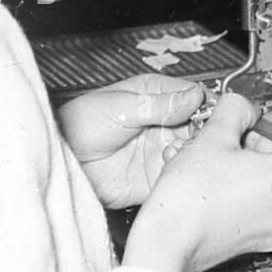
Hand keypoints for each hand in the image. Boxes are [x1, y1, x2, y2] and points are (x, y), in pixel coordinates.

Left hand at [57, 75, 204, 209]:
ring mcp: (161, 150)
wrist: (62, 160)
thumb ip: (160, 104)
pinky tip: (171, 168)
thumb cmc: (80, 124)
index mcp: (155, 96)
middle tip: (197, 135)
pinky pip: (180, 176)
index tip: (209, 113)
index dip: (205, 105)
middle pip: (200, 126)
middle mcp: (163, 123)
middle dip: (203, 131)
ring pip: (194, 151)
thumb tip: (195, 96)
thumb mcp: (121, 106)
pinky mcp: (156, 176)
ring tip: (179, 152)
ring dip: (192, 153)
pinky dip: (182, 174)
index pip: (194, 96)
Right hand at [123, 94, 271, 271]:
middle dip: (259, 141)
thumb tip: (246, 108)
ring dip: (244, 163)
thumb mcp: (212, 135)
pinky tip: (209, 179)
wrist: (168, 244)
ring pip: (271, 182)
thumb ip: (237, 110)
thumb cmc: (190, 197)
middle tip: (231, 136)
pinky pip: (259, 204)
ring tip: (211, 157)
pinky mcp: (259, 240)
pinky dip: (240, 187)